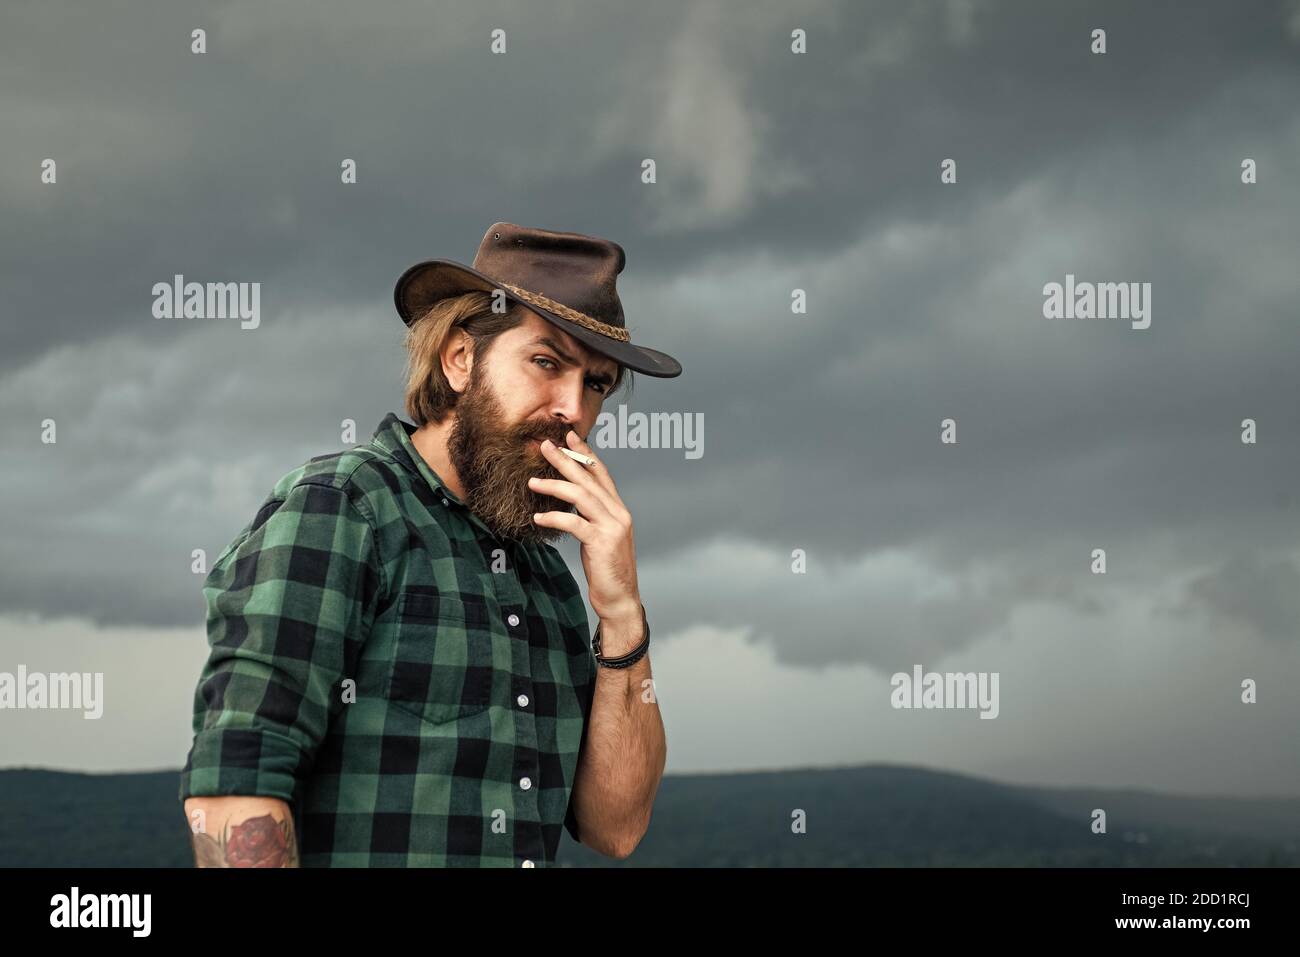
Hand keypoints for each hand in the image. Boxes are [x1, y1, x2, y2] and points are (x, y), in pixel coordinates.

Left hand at [529, 429, 641, 624]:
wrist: (620, 599)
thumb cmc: (606, 570)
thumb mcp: (599, 538)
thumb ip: (590, 518)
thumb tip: (569, 503)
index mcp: (618, 510)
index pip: (601, 474)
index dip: (585, 453)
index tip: (569, 437)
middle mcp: (618, 513)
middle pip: (589, 479)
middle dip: (566, 459)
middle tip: (545, 445)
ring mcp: (612, 527)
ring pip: (581, 496)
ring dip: (554, 485)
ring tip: (532, 481)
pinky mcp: (602, 542)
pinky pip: (574, 523)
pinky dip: (554, 517)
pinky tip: (538, 517)